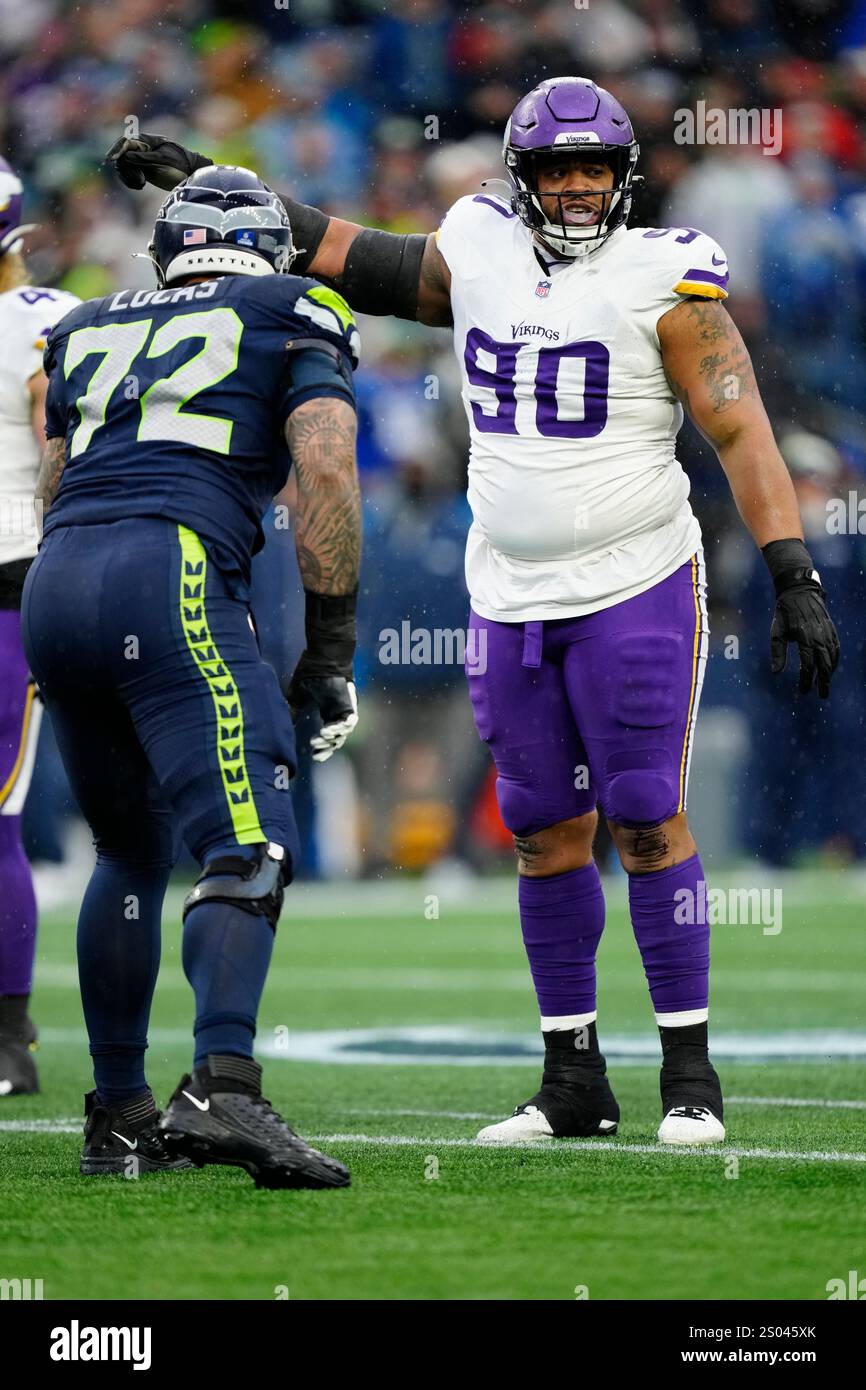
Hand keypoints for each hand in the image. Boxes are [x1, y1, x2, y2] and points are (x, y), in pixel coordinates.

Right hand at [105, 132, 211, 191]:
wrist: (191, 175)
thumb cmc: (181, 164)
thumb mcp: (163, 160)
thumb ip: (145, 158)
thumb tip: (125, 156)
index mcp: (147, 140)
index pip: (126, 142)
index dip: (117, 150)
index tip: (112, 159)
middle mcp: (141, 148)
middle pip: (122, 155)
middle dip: (126, 168)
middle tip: (141, 181)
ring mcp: (141, 159)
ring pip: (123, 166)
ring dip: (128, 176)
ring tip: (141, 184)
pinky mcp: (142, 170)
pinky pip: (128, 174)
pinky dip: (130, 181)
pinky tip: (140, 186)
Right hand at [285, 659, 358, 761]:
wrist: (321, 657)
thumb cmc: (309, 673)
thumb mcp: (298, 696)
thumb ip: (294, 712)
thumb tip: (286, 726)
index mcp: (328, 712)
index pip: (329, 736)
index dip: (323, 747)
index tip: (314, 756)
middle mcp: (338, 712)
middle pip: (337, 739)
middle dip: (327, 748)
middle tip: (316, 753)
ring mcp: (345, 708)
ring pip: (344, 732)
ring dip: (331, 738)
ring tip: (318, 738)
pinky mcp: (350, 703)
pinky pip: (348, 721)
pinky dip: (339, 728)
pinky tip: (326, 730)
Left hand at [770, 583, 839, 697]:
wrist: (799, 592)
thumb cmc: (785, 613)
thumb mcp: (777, 632)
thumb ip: (778, 653)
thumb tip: (776, 673)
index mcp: (805, 638)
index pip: (808, 665)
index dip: (805, 680)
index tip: (803, 691)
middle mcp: (820, 637)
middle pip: (824, 665)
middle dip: (823, 681)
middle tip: (821, 695)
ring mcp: (828, 633)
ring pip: (832, 658)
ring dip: (829, 673)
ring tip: (824, 685)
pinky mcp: (832, 630)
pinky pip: (836, 648)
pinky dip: (835, 660)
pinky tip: (831, 668)